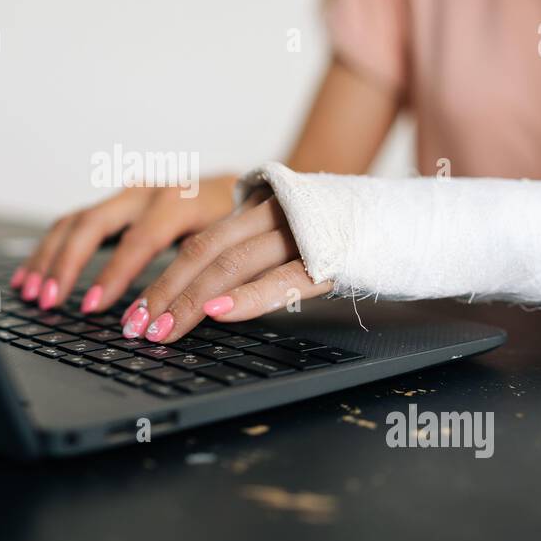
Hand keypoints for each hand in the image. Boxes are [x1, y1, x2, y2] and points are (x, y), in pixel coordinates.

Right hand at [12, 175, 238, 312]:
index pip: (140, 239)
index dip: (115, 275)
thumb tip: (186, 310)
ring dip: (49, 257)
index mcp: (179, 200)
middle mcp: (147, 192)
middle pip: (93, 223)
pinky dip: (52, 250)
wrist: (244, 187)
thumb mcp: (235, 242)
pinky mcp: (117, 204)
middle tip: (50, 300)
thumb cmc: (240, 221)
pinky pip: (75, 223)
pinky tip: (33, 274)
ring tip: (30, 291)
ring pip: (76, 221)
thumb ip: (209, 270)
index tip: (94, 307)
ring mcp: (127, 195)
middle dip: (67, 265)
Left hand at [121, 194, 331, 342]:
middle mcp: (272, 213)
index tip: (133, 313)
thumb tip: (199, 300)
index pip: (195, 243)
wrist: (407, 221)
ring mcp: (299, 232)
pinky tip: (220, 313)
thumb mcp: (287, 238)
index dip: (159, 278)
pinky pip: (282, 278)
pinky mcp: (330, 256)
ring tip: (165, 331)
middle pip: (203, 253)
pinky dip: (247, 296)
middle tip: (138, 330)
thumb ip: (249, 254)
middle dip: (164, 294)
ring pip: (232, 262)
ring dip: (192, 301)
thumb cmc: (340, 238)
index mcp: (257, 209)